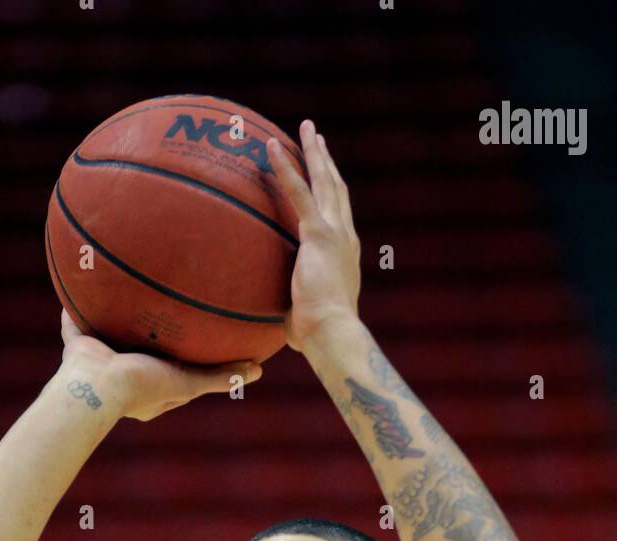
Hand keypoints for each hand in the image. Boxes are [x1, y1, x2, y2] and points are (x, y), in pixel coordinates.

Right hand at [58, 310, 261, 421]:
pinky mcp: (78, 346)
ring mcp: (99, 361)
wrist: (94, 386)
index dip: (183, 359)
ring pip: (112, 335)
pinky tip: (88, 278)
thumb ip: (218, 377)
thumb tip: (258, 370)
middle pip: (140, 351)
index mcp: (145, 391)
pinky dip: (80, 307)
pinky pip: (78, 322)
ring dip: (119, 318)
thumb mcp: (186, 384)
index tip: (196, 341)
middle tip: (163, 312)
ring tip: (129, 291)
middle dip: (150, 335)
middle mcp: (122, 375)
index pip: (170, 373)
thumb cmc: (140, 388)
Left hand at [267, 120, 360, 351]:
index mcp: (345, 254)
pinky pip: (298, 192)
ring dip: (314, 153)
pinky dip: (285, 168)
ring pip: (324, 182)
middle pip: (336, 189)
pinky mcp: (319, 234)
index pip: (339, 214)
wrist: (332, 333)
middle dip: (326, 161)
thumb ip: (296, 309)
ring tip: (305, 128)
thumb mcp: (307, 316)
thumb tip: (283, 325)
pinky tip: (271, 147)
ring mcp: (335, 232)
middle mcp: (345, 237)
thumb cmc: (319, 336)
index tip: (326, 174)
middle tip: (317, 137)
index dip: (332, 192)